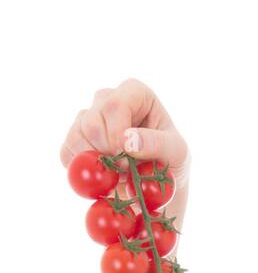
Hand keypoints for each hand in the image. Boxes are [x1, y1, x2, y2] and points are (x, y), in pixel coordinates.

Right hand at [60, 77, 190, 196]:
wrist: (157, 180)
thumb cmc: (171, 159)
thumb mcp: (177, 152)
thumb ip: (158, 144)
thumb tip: (127, 140)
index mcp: (134, 92)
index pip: (115, 104)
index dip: (116, 134)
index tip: (127, 159)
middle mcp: (107, 98)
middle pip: (92, 121)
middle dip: (107, 152)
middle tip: (125, 171)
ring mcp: (88, 117)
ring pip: (76, 136)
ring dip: (95, 162)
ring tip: (117, 173)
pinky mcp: (75, 139)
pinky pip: (66, 153)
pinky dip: (82, 170)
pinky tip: (101, 175)